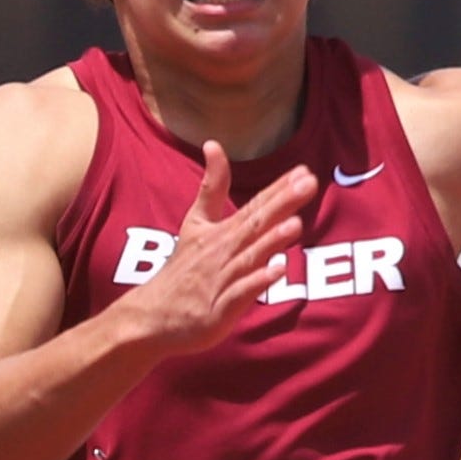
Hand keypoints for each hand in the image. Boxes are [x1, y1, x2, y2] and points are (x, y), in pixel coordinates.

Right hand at [123, 146, 318, 350]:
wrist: (152, 316)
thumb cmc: (183, 269)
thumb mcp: (195, 222)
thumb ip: (212, 187)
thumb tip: (214, 144)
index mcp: (220, 232)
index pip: (254, 206)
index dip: (278, 189)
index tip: (303, 171)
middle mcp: (222, 252)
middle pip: (255, 224)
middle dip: (282, 204)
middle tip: (308, 184)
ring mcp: (221, 280)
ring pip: (249, 257)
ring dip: (271, 240)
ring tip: (296, 223)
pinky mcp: (219, 309)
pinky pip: (240, 294)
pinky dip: (258, 282)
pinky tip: (278, 271)